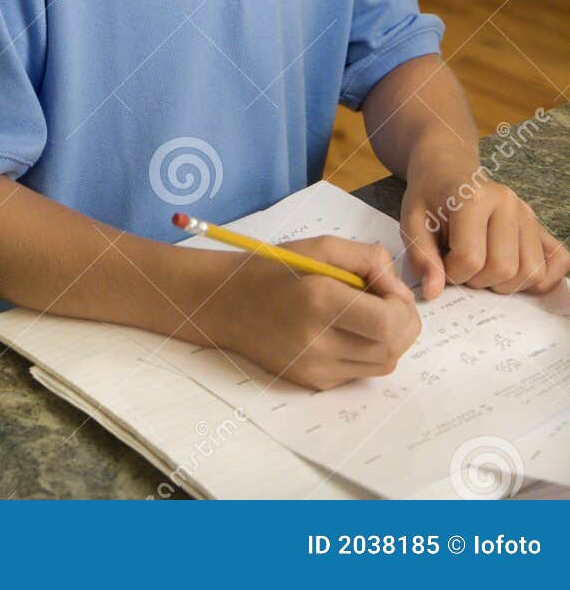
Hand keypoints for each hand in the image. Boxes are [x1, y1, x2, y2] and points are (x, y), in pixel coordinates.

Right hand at [213, 237, 419, 390]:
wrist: (227, 303)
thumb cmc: (274, 267)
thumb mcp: (321, 246)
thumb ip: (368, 259)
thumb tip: (399, 290)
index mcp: (319, 300)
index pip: (388, 323)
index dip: (403, 306)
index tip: (390, 288)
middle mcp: (318, 342)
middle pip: (393, 348)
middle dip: (404, 324)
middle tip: (388, 301)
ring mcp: (316, 368)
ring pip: (383, 364)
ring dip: (389, 340)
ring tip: (369, 315)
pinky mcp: (315, 383)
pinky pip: (361, 372)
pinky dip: (367, 352)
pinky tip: (347, 331)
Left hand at [401, 155, 569, 298]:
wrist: (448, 169)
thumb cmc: (430, 196)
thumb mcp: (412, 221)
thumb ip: (421, 257)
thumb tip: (434, 292)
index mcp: (474, 198)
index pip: (470, 259)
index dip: (452, 274)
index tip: (441, 264)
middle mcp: (508, 204)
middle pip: (504, 269)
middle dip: (477, 281)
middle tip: (460, 267)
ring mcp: (528, 214)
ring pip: (530, 272)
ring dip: (504, 284)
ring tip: (481, 268)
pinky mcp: (540, 226)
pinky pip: (558, 261)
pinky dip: (540, 279)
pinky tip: (513, 276)